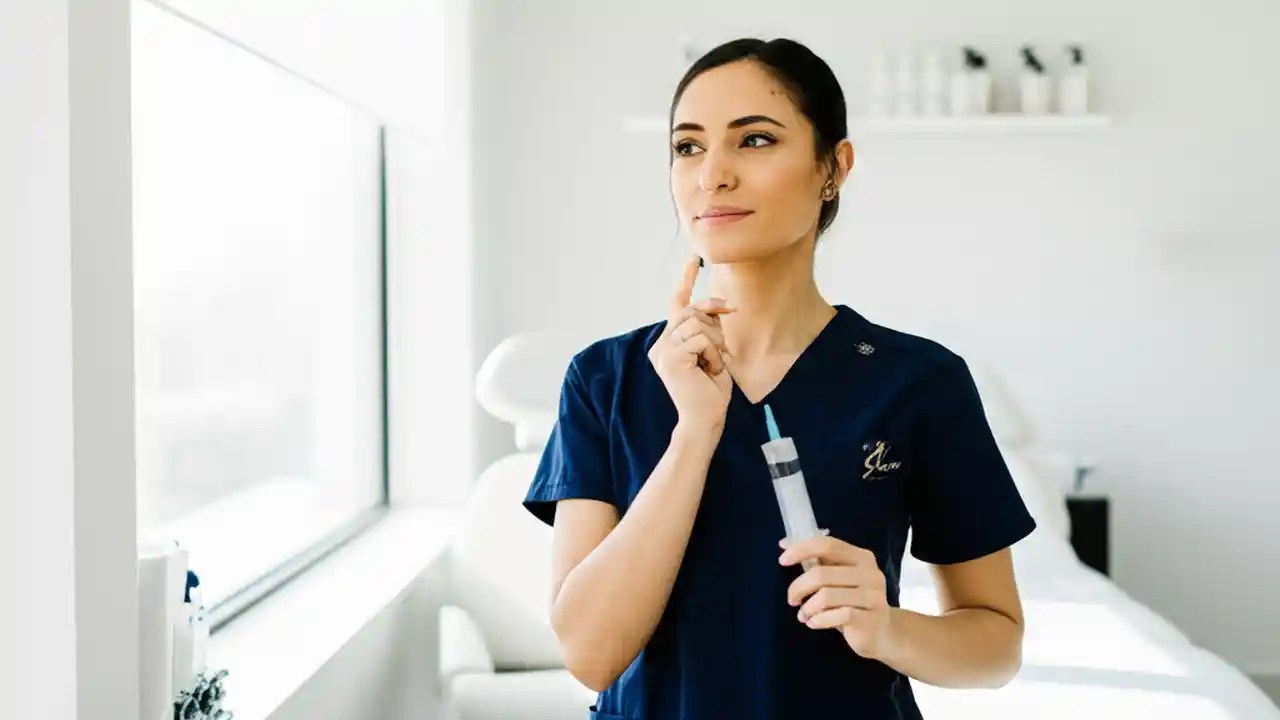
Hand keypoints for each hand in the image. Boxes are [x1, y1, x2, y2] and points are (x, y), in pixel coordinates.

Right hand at [647, 254, 734, 433]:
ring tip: (714, 365)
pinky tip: (709, 370)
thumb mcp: (713, 351)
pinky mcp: (670, 358)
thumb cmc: (711, 390)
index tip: (696, 258)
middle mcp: (660, 343)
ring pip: (697, 324)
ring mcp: (662, 350)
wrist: (705, 419)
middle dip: (714, 326)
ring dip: (716, 343)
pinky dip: (713, 354)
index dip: (687, 279)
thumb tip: (718, 305)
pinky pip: (701, 339)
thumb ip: (708, 328)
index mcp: (668, 341)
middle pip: (692, 311)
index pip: (677, 304)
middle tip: (723, 351)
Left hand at [780, 535, 893, 659]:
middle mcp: (871, 573)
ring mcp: (873, 596)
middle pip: (822, 574)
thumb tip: (784, 544)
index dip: (802, 550)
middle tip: (791, 599)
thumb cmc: (853, 602)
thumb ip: (816, 560)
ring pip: (827, 596)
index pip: (827, 545)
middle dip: (799, 587)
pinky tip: (813, 623)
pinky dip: (819, 620)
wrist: (882, 633)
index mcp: (862, 557)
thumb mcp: (838, 578)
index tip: (782, 560)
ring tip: (803, 615)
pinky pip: (837, 615)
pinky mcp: (870, 619)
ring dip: (808, 608)